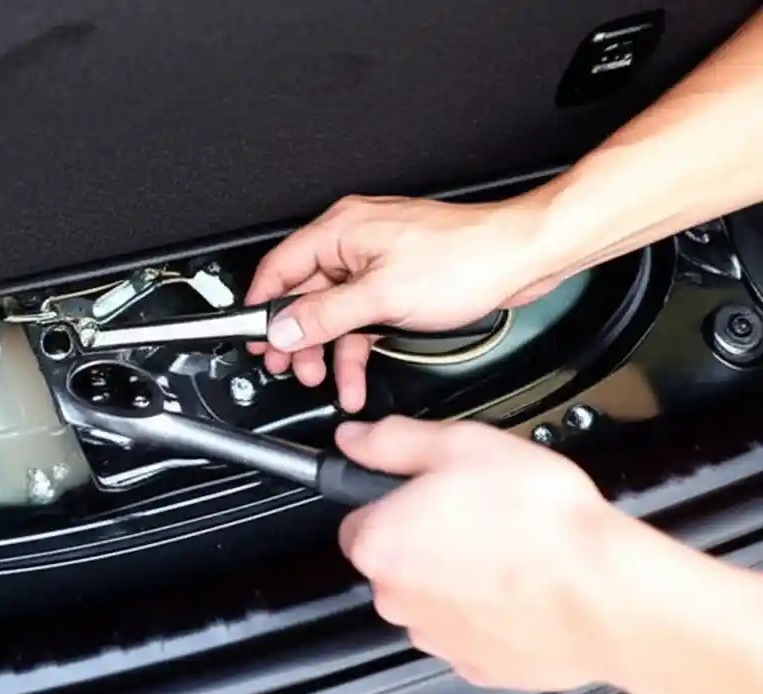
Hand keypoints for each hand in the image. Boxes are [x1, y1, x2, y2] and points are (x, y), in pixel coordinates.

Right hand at [245, 194, 563, 411]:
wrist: (521, 257)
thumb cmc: (466, 260)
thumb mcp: (381, 297)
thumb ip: (325, 315)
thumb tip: (285, 329)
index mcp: (341, 230)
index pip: (279, 268)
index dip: (262, 307)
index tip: (256, 339)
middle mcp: (354, 241)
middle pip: (305, 294)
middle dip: (298, 338)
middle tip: (288, 367)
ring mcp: (376, 261)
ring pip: (334, 311)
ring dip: (329, 349)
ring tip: (325, 380)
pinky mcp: (397, 280)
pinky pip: (362, 315)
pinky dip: (356, 345)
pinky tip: (355, 374)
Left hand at [335, 416, 626, 691]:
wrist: (604, 592)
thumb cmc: (539, 521)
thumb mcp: (461, 445)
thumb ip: (393, 441)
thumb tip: (356, 439)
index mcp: (379, 542)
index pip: (358, 517)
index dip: (394, 498)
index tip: (426, 491)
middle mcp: (395, 597)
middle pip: (394, 558)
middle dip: (426, 536)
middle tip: (475, 512)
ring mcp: (435, 636)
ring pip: (430, 596)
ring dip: (455, 574)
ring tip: (506, 548)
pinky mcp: (476, 663)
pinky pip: (469, 629)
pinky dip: (487, 610)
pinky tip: (520, 586)